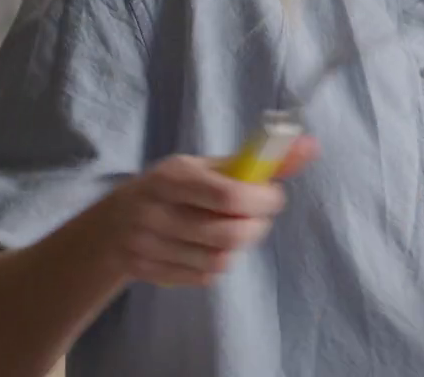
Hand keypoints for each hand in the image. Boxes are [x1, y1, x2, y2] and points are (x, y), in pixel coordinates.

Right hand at [99, 135, 317, 287]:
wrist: (112, 225)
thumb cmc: (172, 188)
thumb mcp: (206, 167)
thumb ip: (258, 161)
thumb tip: (311, 146)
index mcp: (172, 176)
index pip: (229, 196)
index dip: (263, 201)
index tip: (274, 198)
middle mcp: (155, 211)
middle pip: (229, 234)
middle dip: (256, 227)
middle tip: (257, 218)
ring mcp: (147, 245)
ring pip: (219, 260)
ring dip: (238, 247)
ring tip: (231, 231)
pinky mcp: (147, 271)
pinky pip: (203, 277)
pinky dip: (218, 264)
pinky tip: (210, 249)